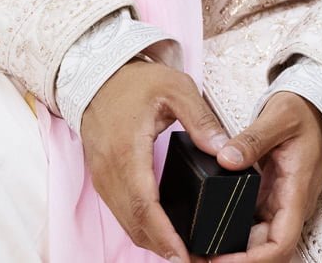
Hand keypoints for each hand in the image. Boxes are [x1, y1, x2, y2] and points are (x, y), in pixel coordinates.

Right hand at [80, 53, 223, 261]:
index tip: (184, 255)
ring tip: (187, 254)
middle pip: (135, 223)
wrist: (97, 77)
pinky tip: (166, 235)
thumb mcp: (176, 88)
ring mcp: (104, 179)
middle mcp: (110, 172)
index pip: (144, 205)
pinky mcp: (105, 181)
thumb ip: (201, 119)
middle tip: (196, 260)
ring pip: (127, 223)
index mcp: (127, 151)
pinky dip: (144, 229)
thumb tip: (223, 150)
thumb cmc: (136, 83)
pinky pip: (123, 214)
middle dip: (164, 248)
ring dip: (154, 242)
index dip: (164, 234)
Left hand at [207, 91, 321, 262]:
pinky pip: (251, 226)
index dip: (253, 261)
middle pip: (265, 251)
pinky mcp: (269, 198)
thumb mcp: (279, 117)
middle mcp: (289, 205)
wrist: (317, 108)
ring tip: (196, 248)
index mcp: (296, 192)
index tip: (220, 260)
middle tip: (196, 257)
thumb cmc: (305, 113)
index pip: (280, 245)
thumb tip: (226, 159)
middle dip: (233, 260)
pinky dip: (231, 234)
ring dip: (230, 251)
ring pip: (256, 242)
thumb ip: (253, 138)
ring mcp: (279, 204)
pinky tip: (208, 231)